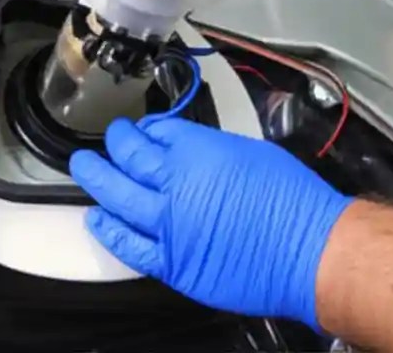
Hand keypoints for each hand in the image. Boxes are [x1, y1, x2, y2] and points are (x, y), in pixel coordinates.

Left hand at [70, 118, 350, 327]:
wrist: (308, 251)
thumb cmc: (292, 201)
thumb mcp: (251, 151)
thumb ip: (211, 149)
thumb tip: (190, 148)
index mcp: (197, 151)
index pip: (156, 133)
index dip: (146, 130)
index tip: (144, 131)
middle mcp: (175, 185)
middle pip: (127, 158)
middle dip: (114, 144)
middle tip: (108, 140)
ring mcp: (168, 226)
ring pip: (116, 197)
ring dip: (96, 179)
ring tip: (84, 169)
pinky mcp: (171, 262)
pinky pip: (128, 245)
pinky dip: (109, 230)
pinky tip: (98, 219)